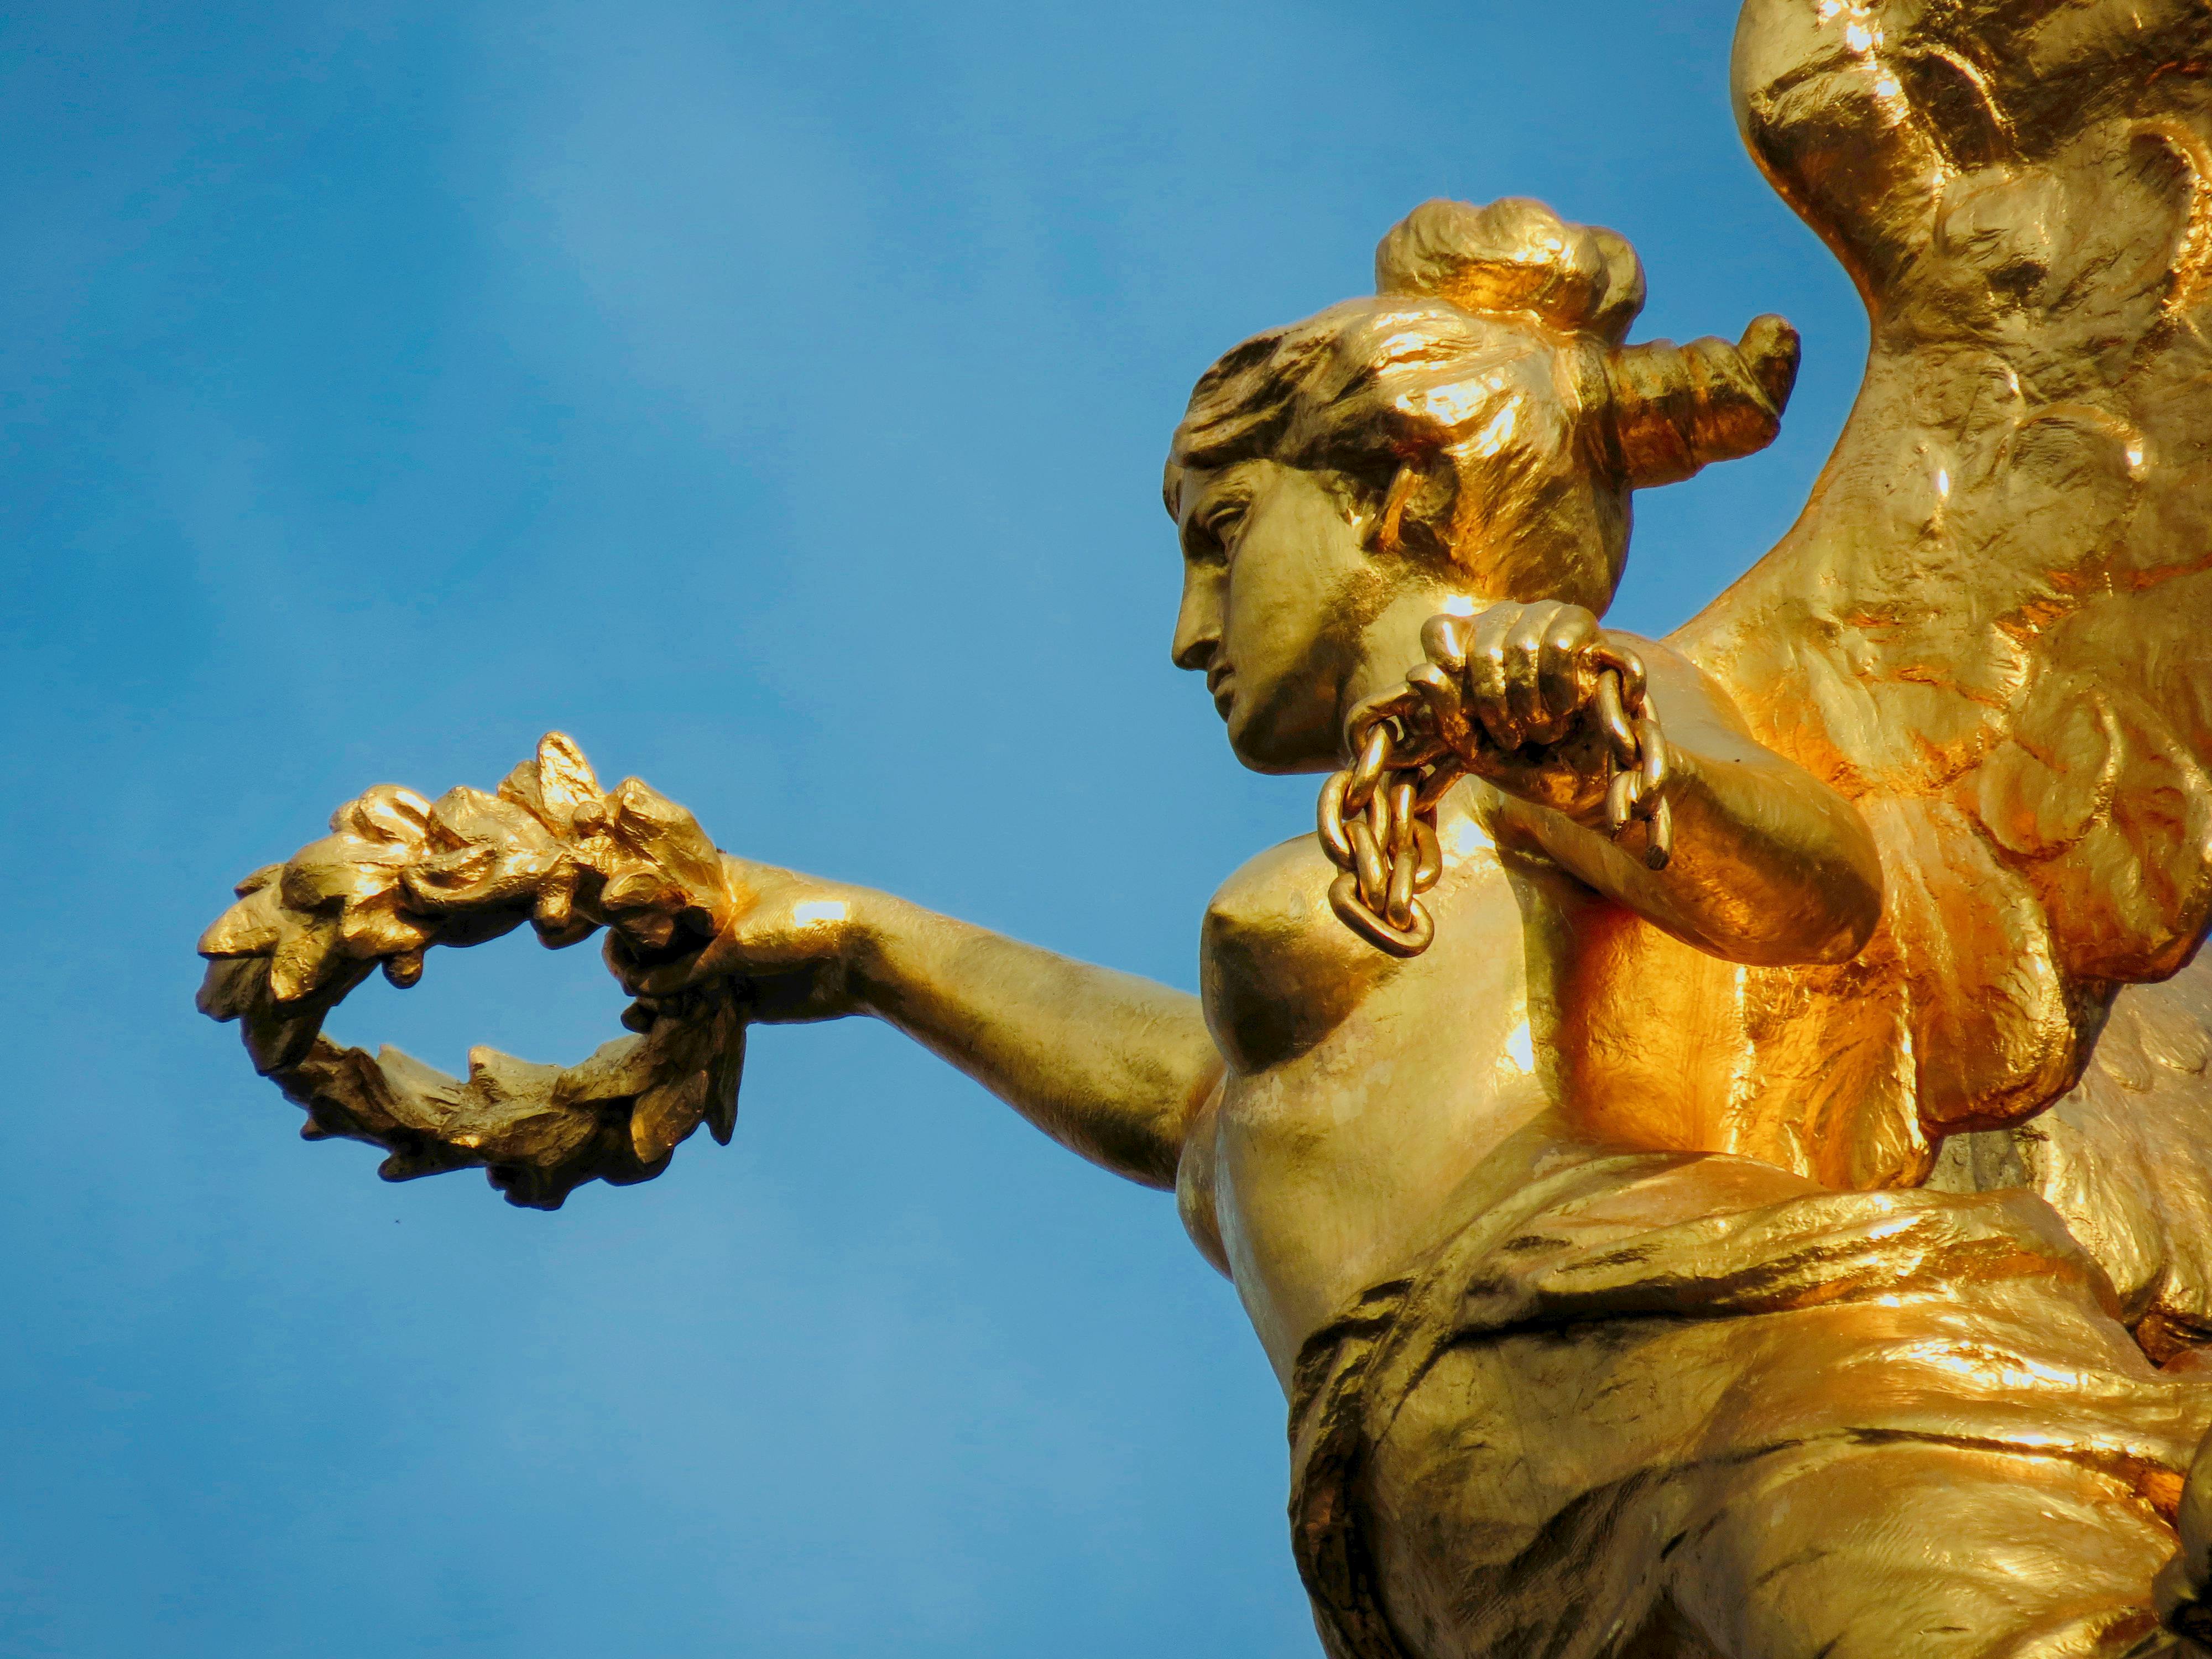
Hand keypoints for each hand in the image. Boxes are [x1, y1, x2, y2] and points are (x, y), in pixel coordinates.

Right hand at [605, 850, 877, 1026]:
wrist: (860, 956)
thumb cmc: (798, 924)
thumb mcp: (733, 942)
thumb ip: (682, 967)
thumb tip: (636, 986)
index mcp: (709, 886)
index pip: (649, 904)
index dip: (628, 929)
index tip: (622, 954)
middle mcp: (711, 921)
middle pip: (656, 946)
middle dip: (639, 970)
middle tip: (641, 991)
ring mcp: (725, 958)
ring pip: (673, 981)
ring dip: (655, 999)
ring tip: (654, 1015)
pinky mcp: (741, 994)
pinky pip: (699, 1007)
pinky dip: (678, 1017)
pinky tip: (656, 1028)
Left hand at [1406, 600, 1630, 816]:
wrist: (1587, 777)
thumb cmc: (1523, 758)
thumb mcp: (1474, 746)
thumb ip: (1443, 713)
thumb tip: (1418, 673)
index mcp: (1467, 642)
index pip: (1439, 633)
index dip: (1450, 677)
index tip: (1469, 717)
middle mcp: (1504, 618)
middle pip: (1484, 650)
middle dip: (1496, 708)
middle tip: (1513, 739)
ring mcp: (1544, 615)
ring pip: (1523, 647)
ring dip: (1532, 704)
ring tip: (1545, 729)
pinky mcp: (1583, 624)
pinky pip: (1560, 647)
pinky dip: (1560, 689)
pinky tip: (1568, 708)